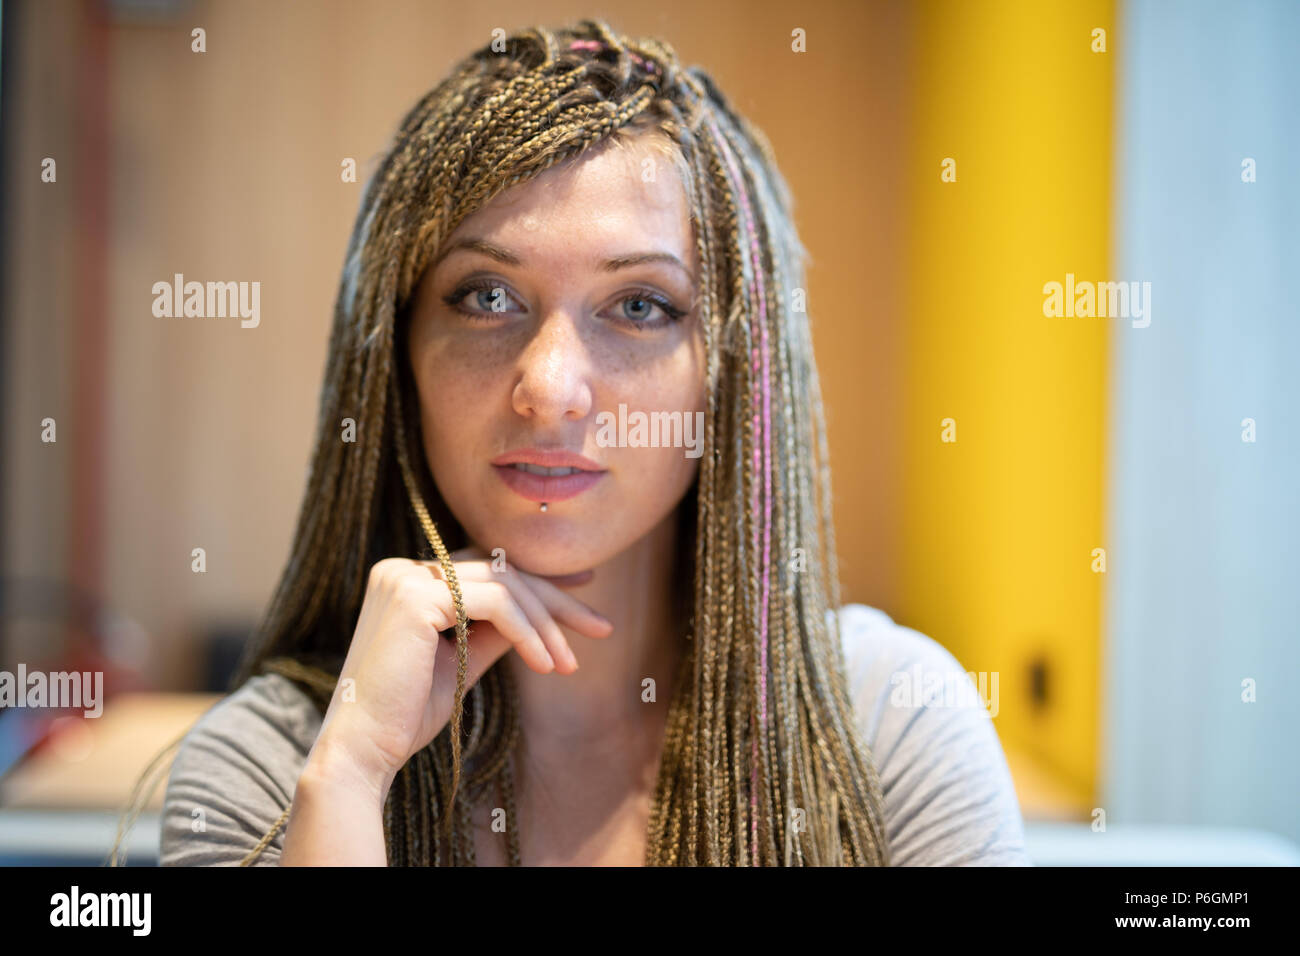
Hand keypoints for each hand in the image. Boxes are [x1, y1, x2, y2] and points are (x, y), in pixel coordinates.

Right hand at [311, 546, 612, 798]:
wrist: (363, 750)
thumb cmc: (406, 716)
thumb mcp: (461, 662)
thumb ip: (491, 631)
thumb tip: (537, 615)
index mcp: (406, 580)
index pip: (484, 567)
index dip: (537, 579)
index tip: (583, 589)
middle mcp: (402, 569)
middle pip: (499, 570)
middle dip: (555, 599)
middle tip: (601, 626)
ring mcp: (407, 577)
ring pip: (504, 583)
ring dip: (546, 624)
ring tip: (568, 664)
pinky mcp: (417, 595)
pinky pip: (496, 602)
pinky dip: (529, 632)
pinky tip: (544, 663)